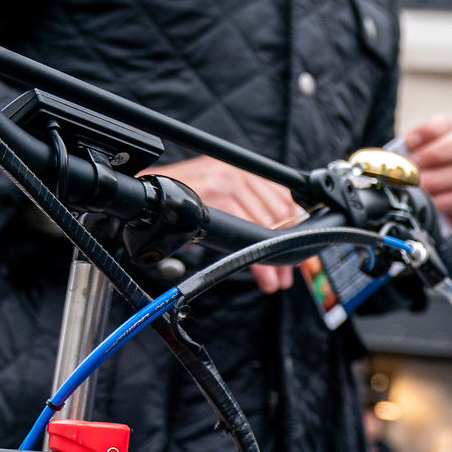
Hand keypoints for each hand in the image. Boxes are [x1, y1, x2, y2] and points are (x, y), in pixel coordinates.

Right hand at [155, 155, 301, 292]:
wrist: (151, 194)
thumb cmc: (187, 198)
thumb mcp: (223, 195)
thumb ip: (251, 206)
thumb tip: (283, 234)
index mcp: (246, 171)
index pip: (285, 200)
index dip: (297, 230)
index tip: (300, 254)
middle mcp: (238, 172)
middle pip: (280, 216)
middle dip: (286, 250)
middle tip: (287, 275)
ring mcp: (226, 182)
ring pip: (266, 227)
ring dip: (274, 261)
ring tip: (275, 280)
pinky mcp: (214, 197)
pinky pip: (247, 233)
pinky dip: (258, 259)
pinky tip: (263, 274)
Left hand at [400, 115, 451, 225]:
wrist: (406, 208)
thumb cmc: (402, 179)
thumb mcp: (396, 162)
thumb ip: (397, 156)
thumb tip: (391, 157)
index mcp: (442, 138)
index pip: (445, 124)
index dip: (429, 131)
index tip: (408, 143)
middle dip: (435, 154)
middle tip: (414, 166)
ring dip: (435, 180)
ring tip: (415, 188)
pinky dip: (442, 200)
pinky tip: (427, 203)